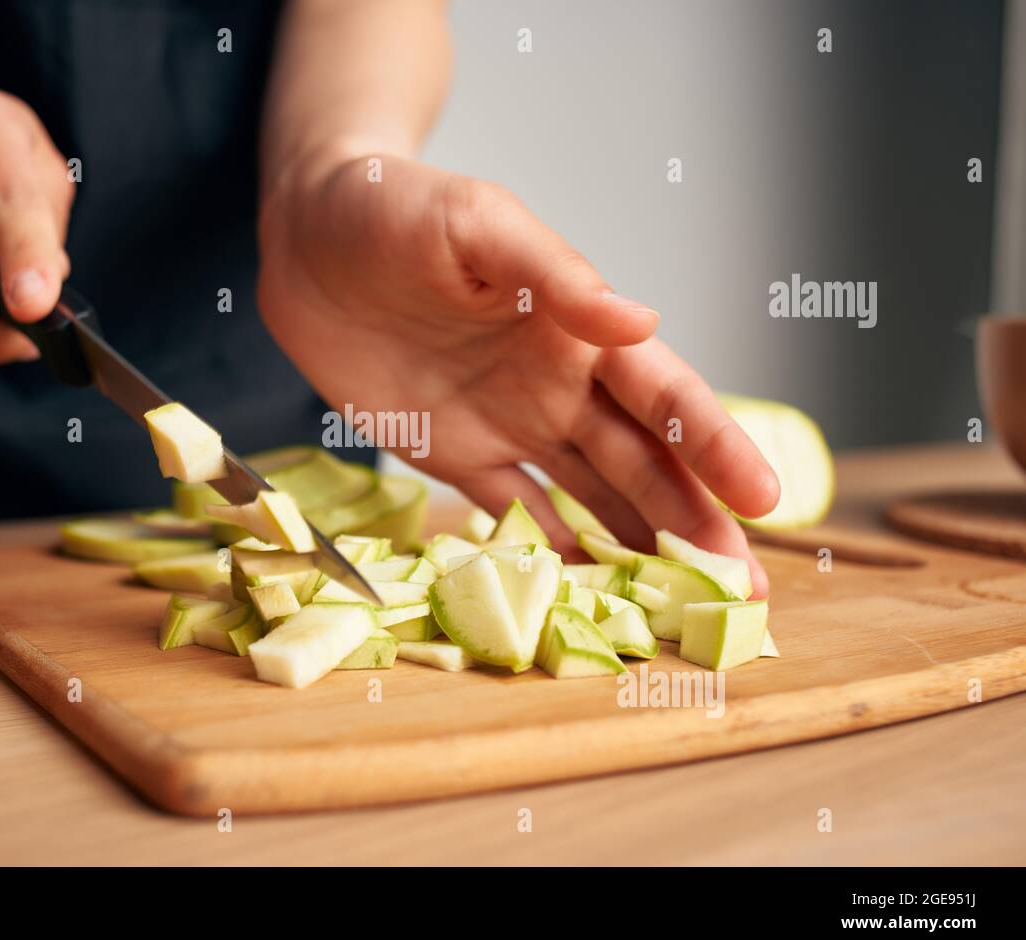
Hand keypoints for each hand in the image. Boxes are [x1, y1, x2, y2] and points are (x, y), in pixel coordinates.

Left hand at [257, 151, 780, 595]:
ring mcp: (509, 424)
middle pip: (644, 462)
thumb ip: (554, 274)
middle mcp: (557, 384)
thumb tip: (643, 320)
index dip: (715, 447)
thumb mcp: (476, 225)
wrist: (308, 235)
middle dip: (697, 521)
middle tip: (744, 585)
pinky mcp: (454, 452)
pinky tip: (589, 587)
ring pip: (593, 494)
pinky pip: (512, 511)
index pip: (665, 396)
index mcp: (577, 330)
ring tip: (687, 599)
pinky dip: (551, 550)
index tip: (763, 499)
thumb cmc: (394, 208)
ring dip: (641, 543)